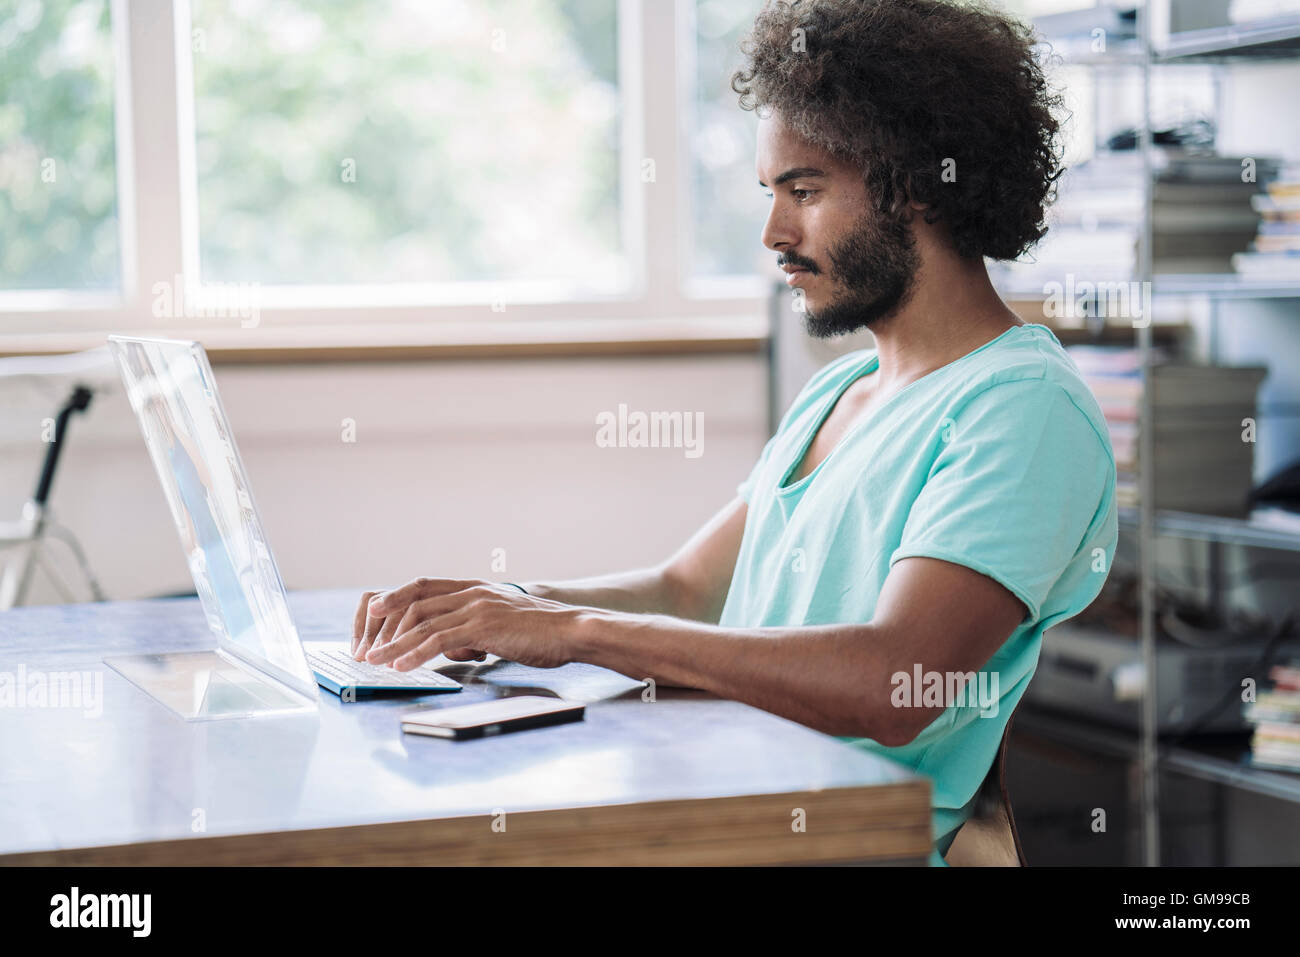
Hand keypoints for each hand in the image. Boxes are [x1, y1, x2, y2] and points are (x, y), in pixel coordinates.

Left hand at [350, 578, 579, 671]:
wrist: (572, 630)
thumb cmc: (544, 632)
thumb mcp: (505, 621)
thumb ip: (478, 626)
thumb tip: (456, 645)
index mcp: (476, 588)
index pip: (425, 586)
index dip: (396, 596)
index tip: (374, 610)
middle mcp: (473, 592)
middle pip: (416, 602)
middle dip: (386, 625)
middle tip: (366, 646)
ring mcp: (477, 608)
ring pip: (423, 622)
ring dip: (393, 644)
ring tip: (374, 661)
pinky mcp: (483, 627)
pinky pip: (440, 640)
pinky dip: (415, 653)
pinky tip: (401, 666)